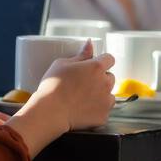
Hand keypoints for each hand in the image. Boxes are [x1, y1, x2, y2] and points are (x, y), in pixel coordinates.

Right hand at [7, 40, 115, 154]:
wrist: (50, 112)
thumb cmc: (52, 87)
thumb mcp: (62, 64)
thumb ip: (80, 54)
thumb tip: (90, 43)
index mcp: (96, 67)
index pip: (109, 59)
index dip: (102, 61)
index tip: (95, 66)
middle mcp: (105, 83)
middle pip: (110, 77)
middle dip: (100, 79)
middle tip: (84, 84)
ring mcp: (106, 101)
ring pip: (109, 94)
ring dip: (101, 94)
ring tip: (83, 99)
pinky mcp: (103, 116)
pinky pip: (104, 110)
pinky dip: (97, 110)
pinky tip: (83, 110)